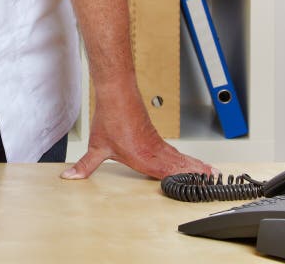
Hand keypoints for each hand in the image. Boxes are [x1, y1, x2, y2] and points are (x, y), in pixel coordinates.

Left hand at [60, 99, 214, 180]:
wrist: (116, 94)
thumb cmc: (109, 119)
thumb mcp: (97, 147)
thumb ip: (85, 166)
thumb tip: (70, 176)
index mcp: (142, 158)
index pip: (165, 175)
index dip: (181, 183)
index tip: (196, 190)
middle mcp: (153, 152)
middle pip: (177, 167)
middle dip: (195, 176)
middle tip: (214, 182)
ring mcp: (156, 143)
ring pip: (178, 158)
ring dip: (195, 166)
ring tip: (211, 174)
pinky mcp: (155, 136)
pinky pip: (174, 151)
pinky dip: (185, 158)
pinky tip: (191, 162)